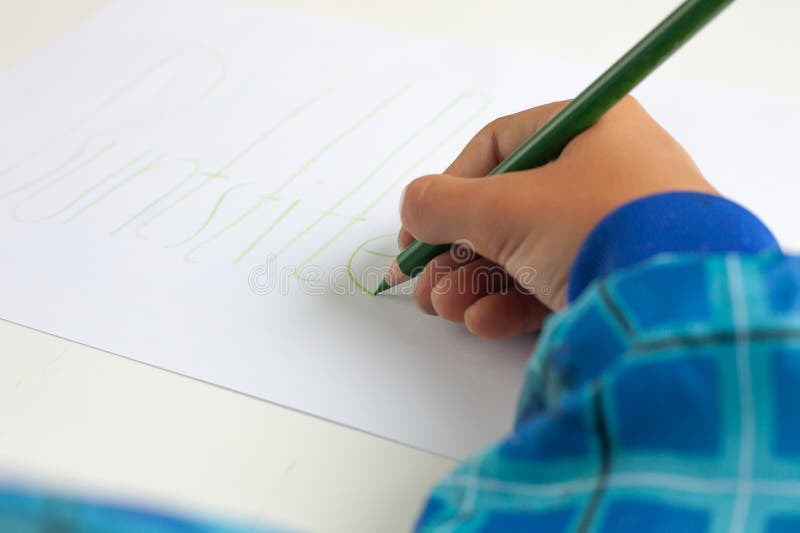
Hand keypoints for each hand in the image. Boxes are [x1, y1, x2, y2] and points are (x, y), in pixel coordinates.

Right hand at [397, 96, 715, 338]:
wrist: (681, 300)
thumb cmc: (591, 224)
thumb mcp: (505, 209)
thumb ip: (444, 205)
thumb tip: (412, 205)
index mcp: (588, 129)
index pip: (496, 148)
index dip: (446, 189)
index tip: (416, 231)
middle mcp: (607, 171)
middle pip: (507, 208)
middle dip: (457, 251)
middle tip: (421, 284)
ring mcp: (618, 226)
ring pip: (528, 250)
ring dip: (476, 281)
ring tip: (442, 307)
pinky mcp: (623, 275)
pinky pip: (558, 281)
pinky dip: (515, 303)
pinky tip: (483, 323)